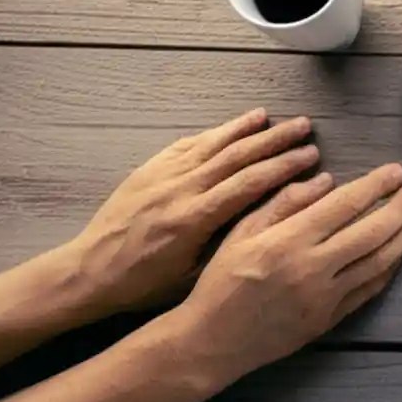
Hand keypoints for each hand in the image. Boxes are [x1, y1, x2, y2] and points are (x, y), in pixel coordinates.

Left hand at [70, 109, 317, 313]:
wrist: (89, 271)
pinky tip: (231, 126)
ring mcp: (163, 175)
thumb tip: (268, 221)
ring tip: (274, 117)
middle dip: (275, 140)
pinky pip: (186, 145)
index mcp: (195, 218)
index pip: (249, 183)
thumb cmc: (144, 284)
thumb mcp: (192, 276)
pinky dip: (212, 133)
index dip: (283, 166)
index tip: (311, 155)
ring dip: (246, 128)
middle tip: (304, 126)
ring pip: (213, 144)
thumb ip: (229, 245)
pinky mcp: (148, 170)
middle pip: (237, 156)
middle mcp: (181, 189)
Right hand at [171, 163, 401, 382]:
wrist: (213, 340)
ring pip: (378, 262)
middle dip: (400, 207)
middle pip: (372, 232)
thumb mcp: (243, 231)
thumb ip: (285, 202)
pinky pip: (369, 290)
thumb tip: (327, 180)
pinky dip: (388, 270)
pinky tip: (395, 255)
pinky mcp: (329, 319)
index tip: (395, 172)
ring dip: (401, 238)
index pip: (346, 204)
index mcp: (288, 240)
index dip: (376, 185)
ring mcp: (325, 297)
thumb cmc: (222, 281)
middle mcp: (312, 267)